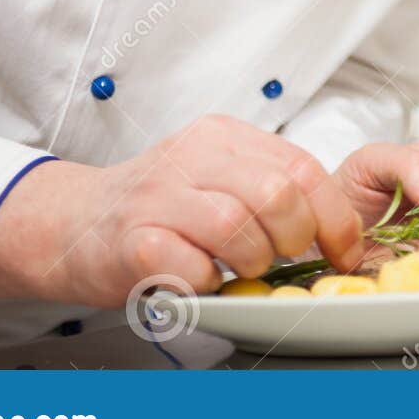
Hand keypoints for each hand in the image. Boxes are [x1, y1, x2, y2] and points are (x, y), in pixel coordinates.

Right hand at [0, 115, 363, 305]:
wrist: (72, 223)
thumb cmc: (159, 207)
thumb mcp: (217, 175)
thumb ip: (269, 185)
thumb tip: (337, 225)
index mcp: (223, 136)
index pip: (302, 167)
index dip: (335, 217)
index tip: (345, 251)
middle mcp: (191, 156)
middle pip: (277, 194)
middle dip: (295, 239)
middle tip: (282, 258)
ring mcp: (158, 196)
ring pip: (237, 227)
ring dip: (251, 262)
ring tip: (237, 268)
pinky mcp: (131, 239)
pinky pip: (191, 265)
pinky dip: (206, 282)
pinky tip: (198, 276)